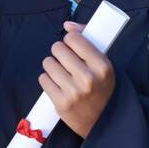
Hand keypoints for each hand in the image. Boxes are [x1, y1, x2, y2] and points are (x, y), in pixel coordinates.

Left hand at [38, 20, 114, 138]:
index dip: (70, 41)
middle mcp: (88, 78)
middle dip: (60, 52)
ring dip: (52, 66)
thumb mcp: (103, 64)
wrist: (105, 123)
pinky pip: (43, 79)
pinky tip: (58, 85)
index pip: (73, 39)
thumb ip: (88, 40)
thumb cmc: (102, 89)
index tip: (74, 48)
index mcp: (102, 66)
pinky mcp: (61, 103)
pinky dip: (48, 80)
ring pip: (48, 63)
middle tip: (67, 62)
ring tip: (63, 74)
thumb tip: (67, 25)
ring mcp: (73, 92)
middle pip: (57, 48)